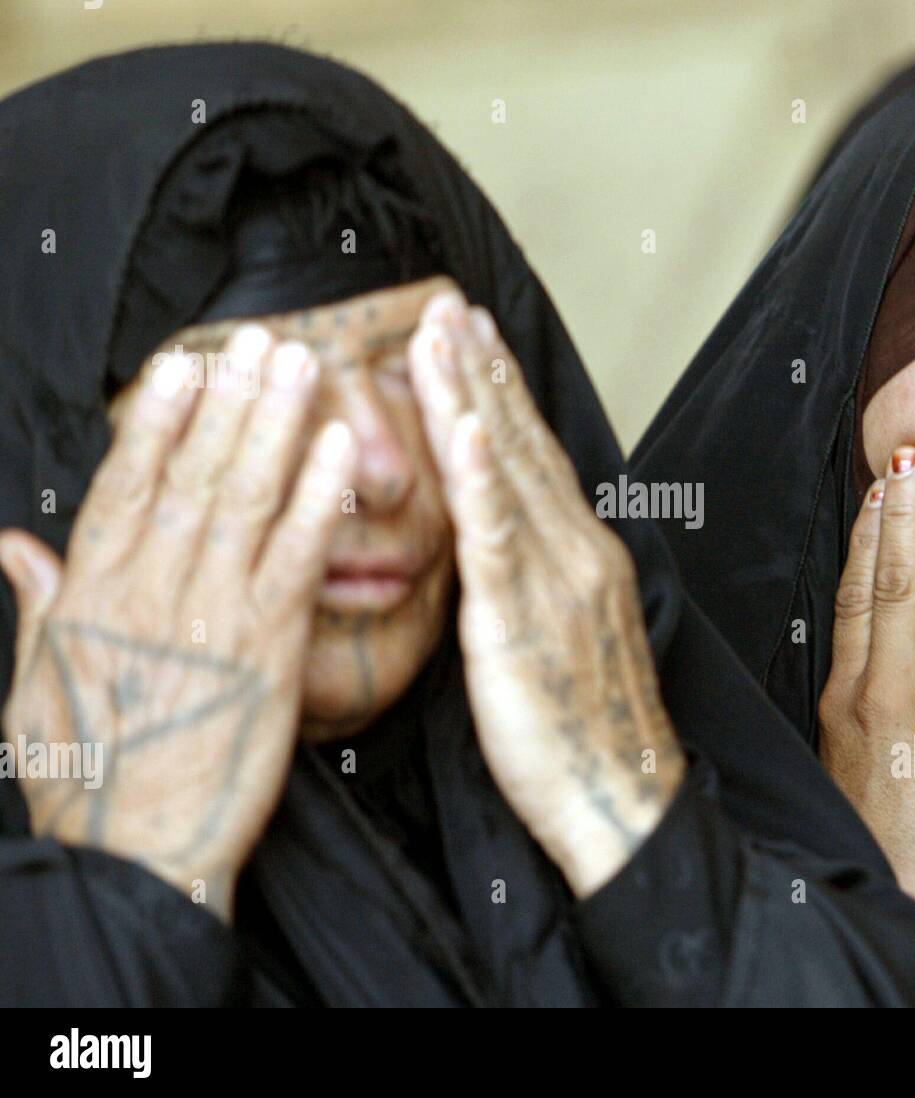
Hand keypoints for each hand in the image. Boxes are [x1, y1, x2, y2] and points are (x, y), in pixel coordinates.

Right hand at [0, 328, 355, 921]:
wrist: (141, 848)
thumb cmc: (89, 771)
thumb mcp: (34, 683)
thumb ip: (38, 600)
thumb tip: (11, 542)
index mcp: (95, 591)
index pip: (127, 483)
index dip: (159, 419)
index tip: (184, 364)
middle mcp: (153, 588)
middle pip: (195, 474)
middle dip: (231, 400)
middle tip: (262, 338)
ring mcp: (215, 612)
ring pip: (248, 500)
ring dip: (278, 426)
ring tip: (302, 365)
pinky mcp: (271, 646)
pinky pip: (300, 556)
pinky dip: (321, 498)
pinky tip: (341, 450)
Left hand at [407, 283, 685, 897]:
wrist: (621, 793)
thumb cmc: (585, 726)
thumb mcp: (560, 635)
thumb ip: (530, 576)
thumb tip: (500, 541)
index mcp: (580, 554)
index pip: (533, 456)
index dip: (499, 392)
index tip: (471, 338)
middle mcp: (574, 551)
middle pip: (519, 445)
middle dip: (479, 370)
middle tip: (446, 306)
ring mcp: (554, 580)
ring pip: (506, 474)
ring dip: (470, 398)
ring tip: (438, 335)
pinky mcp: (525, 621)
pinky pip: (500, 541)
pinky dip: (482, 481)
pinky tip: (462, 430)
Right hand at [817, 447, 914, 915]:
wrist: (896, 875)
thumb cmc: (866, 809)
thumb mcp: (836, 736)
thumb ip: (853, 673)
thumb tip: (863, 615)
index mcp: (848, 686)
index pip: (858, 591)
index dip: (869, 533)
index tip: (882, 487)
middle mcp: (890, 686)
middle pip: (899, 583)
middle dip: (909, 515)